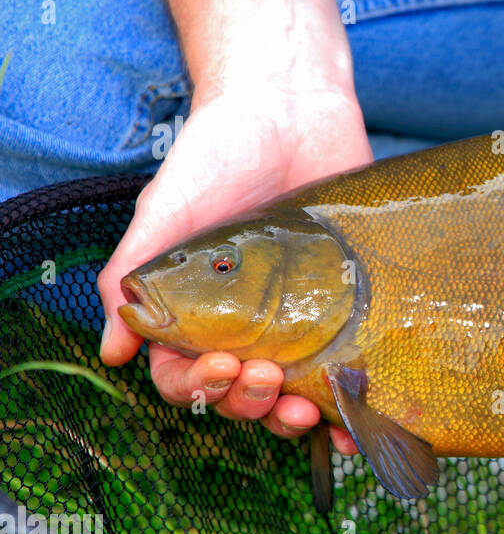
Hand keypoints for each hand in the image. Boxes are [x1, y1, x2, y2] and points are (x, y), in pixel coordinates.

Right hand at [97, 83, 370, 453]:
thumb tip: (113, 349)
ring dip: (295, 418)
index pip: (185, 377)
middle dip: (251, 403)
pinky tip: (360, 424)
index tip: (223, 367)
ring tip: (310, 411)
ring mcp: (298, 322)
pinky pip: (348, 372)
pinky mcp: (346, 310)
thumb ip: (133, 272)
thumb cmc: (216, 155)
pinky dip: (352, 408)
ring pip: (290, 395)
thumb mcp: (166, 209)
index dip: (199, 388)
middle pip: (239, 396)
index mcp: (195, 313)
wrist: (289, 109)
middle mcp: (245, 327)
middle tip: (269, 379)